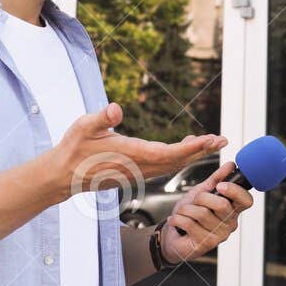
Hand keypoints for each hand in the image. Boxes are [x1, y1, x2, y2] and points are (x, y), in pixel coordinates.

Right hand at [49, 103, 223, 204]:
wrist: (63, 175)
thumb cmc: (73, 148)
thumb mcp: (83, 126)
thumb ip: (101, 118)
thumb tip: (115, 110)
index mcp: (131, 154)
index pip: (169, 153)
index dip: (192, 148)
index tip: (210, 140)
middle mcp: (139, 166)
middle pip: (177, 160)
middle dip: (201, 150)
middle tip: (223, 139)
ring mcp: (138, 172)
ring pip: (172, 165)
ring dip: (192, 154)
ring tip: (210, 142)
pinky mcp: (135, 173)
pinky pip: (164, 166)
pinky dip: (179, 158)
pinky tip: (185, 148)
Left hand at [159, 160, 254, 263]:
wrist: (171, 234)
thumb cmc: (189, 213)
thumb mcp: (202, 192)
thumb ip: (217, 179)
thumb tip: (231, 165)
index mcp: (233, 210)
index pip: (246, 201)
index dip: (235, 191)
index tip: (220, 186)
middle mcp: (229, 224)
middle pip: (221, 204)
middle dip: (201, 198)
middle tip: (194, 202)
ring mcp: (218, 236)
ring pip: (202, 213)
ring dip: (186, 209)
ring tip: (183, 213)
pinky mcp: (205, 244)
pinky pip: (189, 223)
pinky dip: (177, 219)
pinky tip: (176, 222)